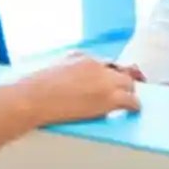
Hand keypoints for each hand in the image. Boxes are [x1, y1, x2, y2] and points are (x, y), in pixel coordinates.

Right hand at [15, 52, 140, 125]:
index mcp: (84, 57)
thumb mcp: (56, 66)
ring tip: (127, 101)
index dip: (110, 75)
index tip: (111, 81)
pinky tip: (133, 111)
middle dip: (122, 82)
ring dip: (128, 93)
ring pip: (129, 85)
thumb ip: (71, 65)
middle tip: (120, 92)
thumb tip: (78, 72)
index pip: (106, 64)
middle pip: (121, 73)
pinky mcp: (108, 98)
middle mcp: (97, 66)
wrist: (34, 98)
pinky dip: (134, 106)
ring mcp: (104, 81)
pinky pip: (131, 101)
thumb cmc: (38, 86)